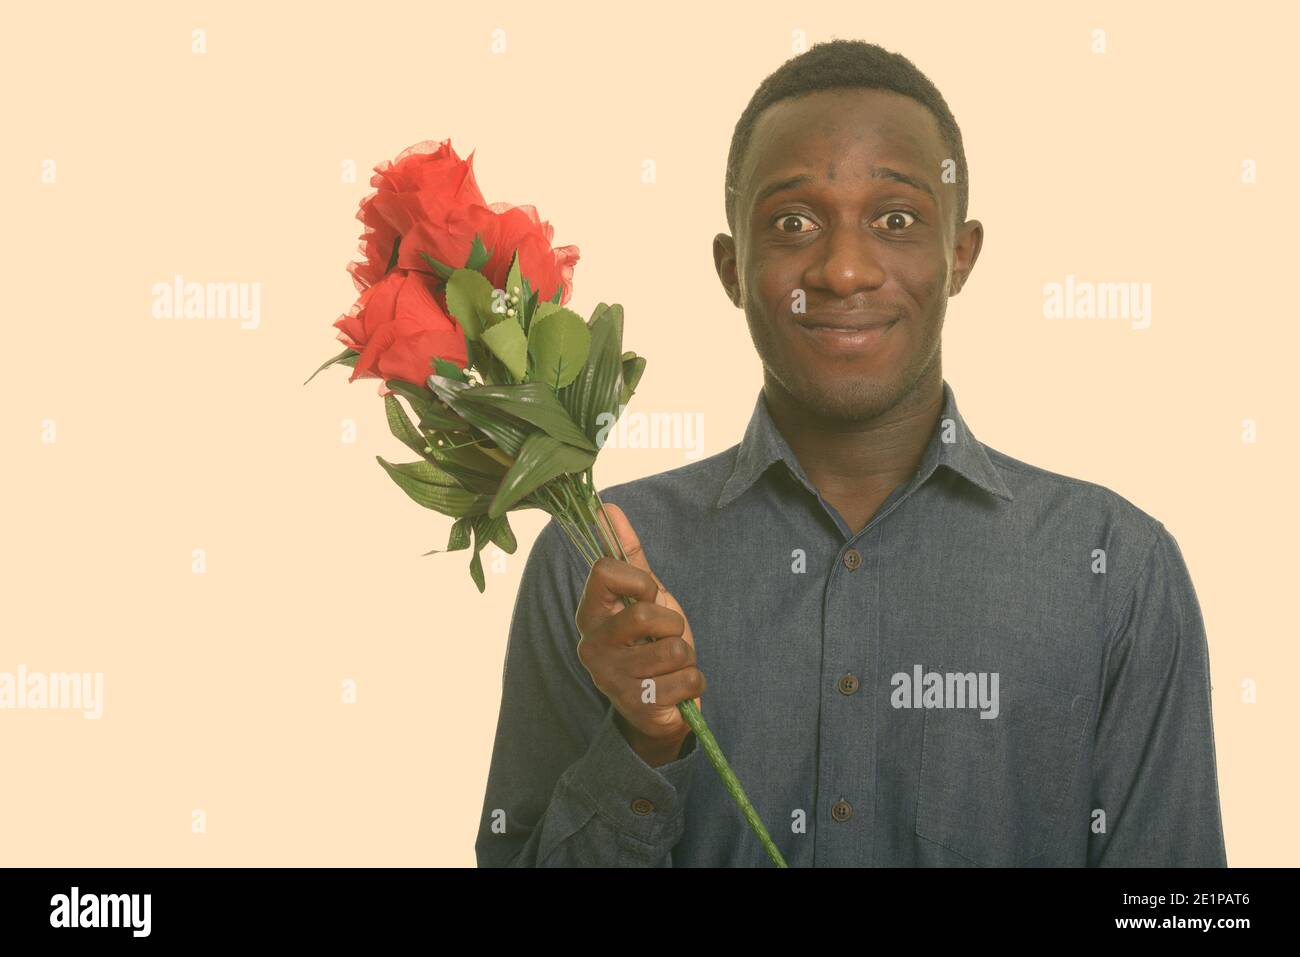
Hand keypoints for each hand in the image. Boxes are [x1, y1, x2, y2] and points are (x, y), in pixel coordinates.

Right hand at [574, 503, 703, 765]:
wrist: (659, 705)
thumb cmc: (649, 642)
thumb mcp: (644, 595)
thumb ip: (627, 553)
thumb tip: (608, 506)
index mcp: (589, 614)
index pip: (606, 570)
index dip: (640, 581)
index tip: (648, 597)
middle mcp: (591, 647)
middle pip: (647, 612)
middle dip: (673, 624)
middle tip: (665, 638)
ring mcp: (612, 681)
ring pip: (674, 650)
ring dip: (686, 657)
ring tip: (671, 667)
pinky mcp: (638, 709)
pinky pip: (688, 681)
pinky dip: (693, 683)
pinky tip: (676, 690)